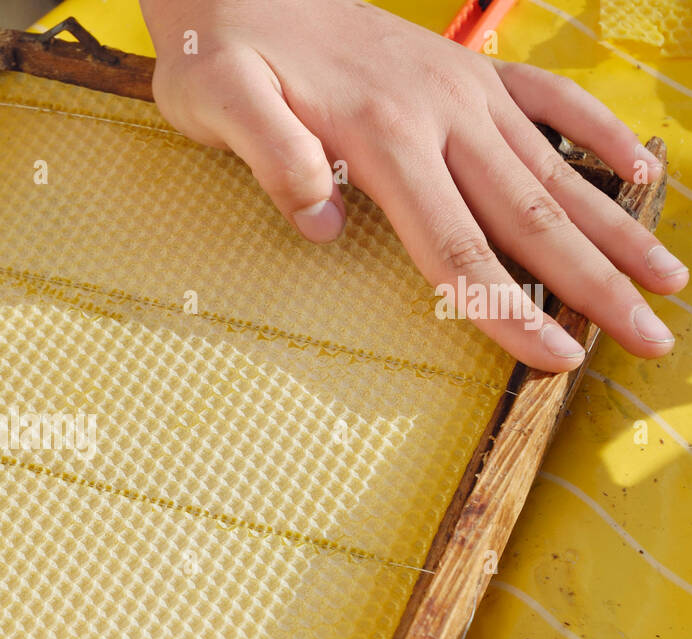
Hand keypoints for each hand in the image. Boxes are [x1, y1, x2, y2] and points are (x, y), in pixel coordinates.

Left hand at [141, 0, 687, 370]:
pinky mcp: (466, 71)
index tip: (559, 360)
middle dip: (594, 285)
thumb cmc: (220, 53)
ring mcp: (463, 88)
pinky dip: (598, 135)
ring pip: (554, 169)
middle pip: (528, 216)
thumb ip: (272, 159)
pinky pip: (549, 100)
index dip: (508, 310)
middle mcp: (441, 113)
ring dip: (616, 227)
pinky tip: (642, 170)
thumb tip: (326, 224)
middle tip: (652, 340)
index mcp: (383, 135)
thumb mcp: (217, 105)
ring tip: (671, 277)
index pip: (456, 245)